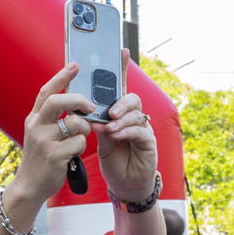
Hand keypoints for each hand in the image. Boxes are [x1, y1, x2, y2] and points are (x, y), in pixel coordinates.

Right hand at [12, 63, 92, 205]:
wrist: (29, 186)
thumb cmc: (41, 159)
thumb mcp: (40, 134)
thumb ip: (52, 118)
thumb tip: (77, 101)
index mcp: (34, 118)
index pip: (47, 91)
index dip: (61, 76)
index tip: (75, 65)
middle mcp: (36, 126)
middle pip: (59, 101)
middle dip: (78, 100)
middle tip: (89, 107)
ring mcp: (44, 141)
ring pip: (76, 123)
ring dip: (84, 130)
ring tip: (78, 139)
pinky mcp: (54, 155)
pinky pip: (79, 142)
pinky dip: (81, 147)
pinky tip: (73, 154)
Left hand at [92, 48, 156, 200]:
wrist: (124, 184)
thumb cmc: (113, 160)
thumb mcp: (100, 139)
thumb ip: (95, 123)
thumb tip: (84, 110)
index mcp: (118, 113)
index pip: (120, 88)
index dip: (121, 69)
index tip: (120, 50)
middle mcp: (133, 117)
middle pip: (132, 98)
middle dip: (120, 102)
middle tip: (109, 111)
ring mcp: (143, 128)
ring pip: (136, 114)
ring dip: (121, 119)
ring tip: (109, 128)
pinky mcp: (149, 142)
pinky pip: (140, 131)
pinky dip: (126, 131)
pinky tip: (117, 135)